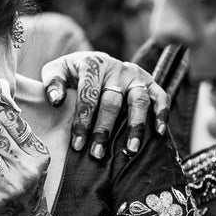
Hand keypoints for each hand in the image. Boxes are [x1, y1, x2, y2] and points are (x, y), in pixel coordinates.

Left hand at [41, 52, 170, 157]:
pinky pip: (161, 96)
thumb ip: (53, 82)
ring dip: (135, 126)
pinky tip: (159, 132)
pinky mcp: (149, 81)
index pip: (88, 95)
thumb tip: (56, 100)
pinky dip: (162, 113)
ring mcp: (135, 75)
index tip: (78, 144)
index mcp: (92, 65)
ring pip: (139, 101)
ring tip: (131, 149)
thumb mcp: (57, 70)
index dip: (83, 121)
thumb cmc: (72, 73)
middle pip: (112, 102)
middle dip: (104, 129)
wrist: (94, 62)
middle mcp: (116, 69)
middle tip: (97, 154)